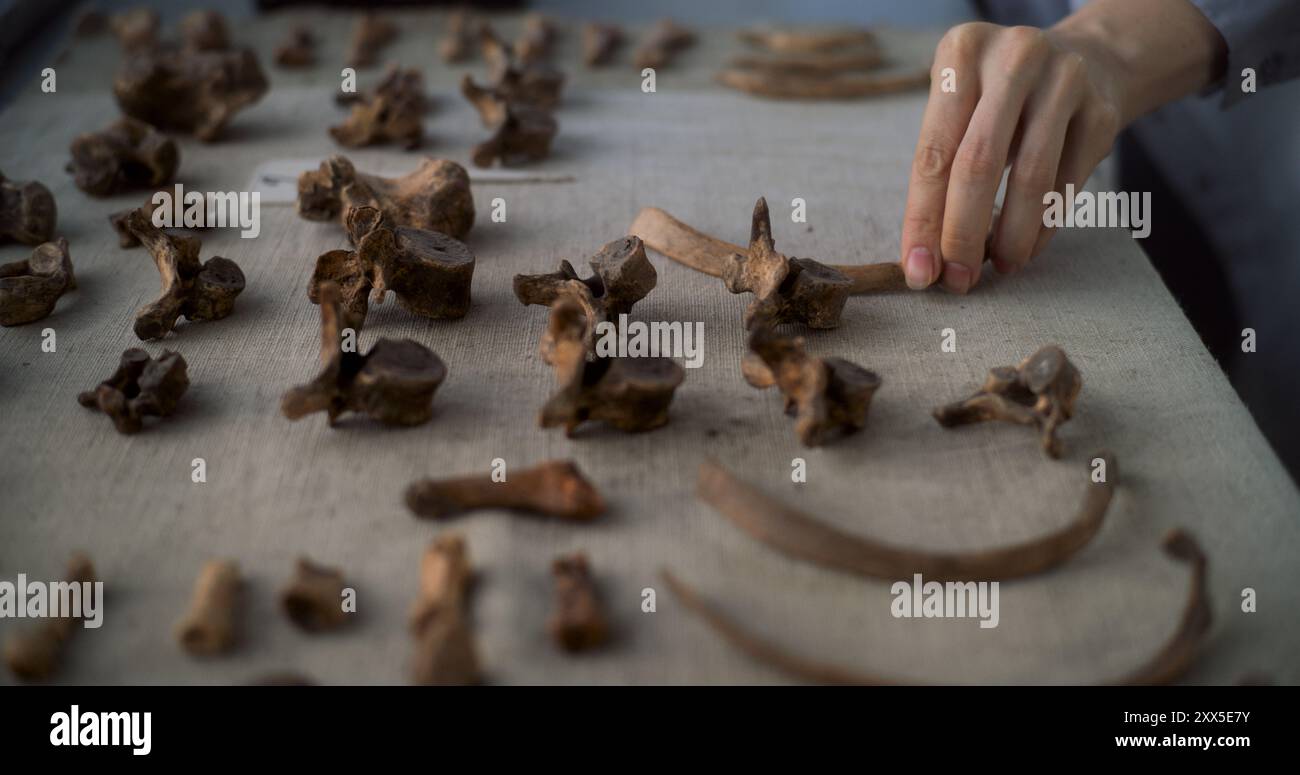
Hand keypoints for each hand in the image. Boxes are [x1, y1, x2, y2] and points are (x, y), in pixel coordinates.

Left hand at [900, 22, 1122, 292]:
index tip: (919, 270)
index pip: (933, 152)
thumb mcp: (962, 106)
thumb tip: (926, 255)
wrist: (1088, 60)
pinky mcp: (1102, 109)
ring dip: (1010, 237)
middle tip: (957, 281)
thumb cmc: (1000, 98)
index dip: (923, 219)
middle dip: (963, 234)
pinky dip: (1044, 227)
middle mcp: (1013, 57)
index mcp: (961, 53)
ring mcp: (1065, 79)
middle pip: (978, 164)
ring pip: (1031, 178)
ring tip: (999, 267)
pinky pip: (1068, 183)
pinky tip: (1027, 248)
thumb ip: (941, 169)